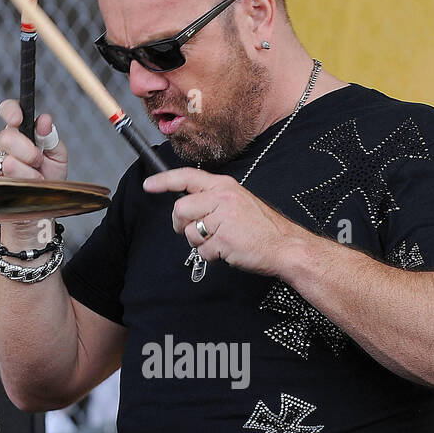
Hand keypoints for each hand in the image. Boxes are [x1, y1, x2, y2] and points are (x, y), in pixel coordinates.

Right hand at [0, 102, 67, 247]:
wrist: (41, 207)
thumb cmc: (49, 180)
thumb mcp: (57, 157)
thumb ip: (51, 137)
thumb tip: (45, 121)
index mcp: (21, 132)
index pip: (10, 111)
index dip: (11, 111)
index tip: (18, 120)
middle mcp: (5, 144)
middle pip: (6, 136)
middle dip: (27, 151)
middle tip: (38, 160)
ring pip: (7, 161)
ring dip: (27, 172)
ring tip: (37, 179)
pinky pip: (4, 179)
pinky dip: (22, 184)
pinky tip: (26, 186)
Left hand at [142, 167, 305, 277]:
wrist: (284, 245)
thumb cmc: (262, 227)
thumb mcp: (238, 201)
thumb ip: (213, 200)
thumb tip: (186, 206)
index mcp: (224, 186)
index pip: (187, 177)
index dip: (164, 181)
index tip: (149, 185)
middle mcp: (222, 198)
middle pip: (180, 209)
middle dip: (180, 225)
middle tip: (193, 231)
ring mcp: (223, 219)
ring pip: (189, 232)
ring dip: (199, 243)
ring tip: (220, 241)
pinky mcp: (224, 239)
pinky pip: (202, 251)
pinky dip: (212, 255)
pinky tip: (227, 250)